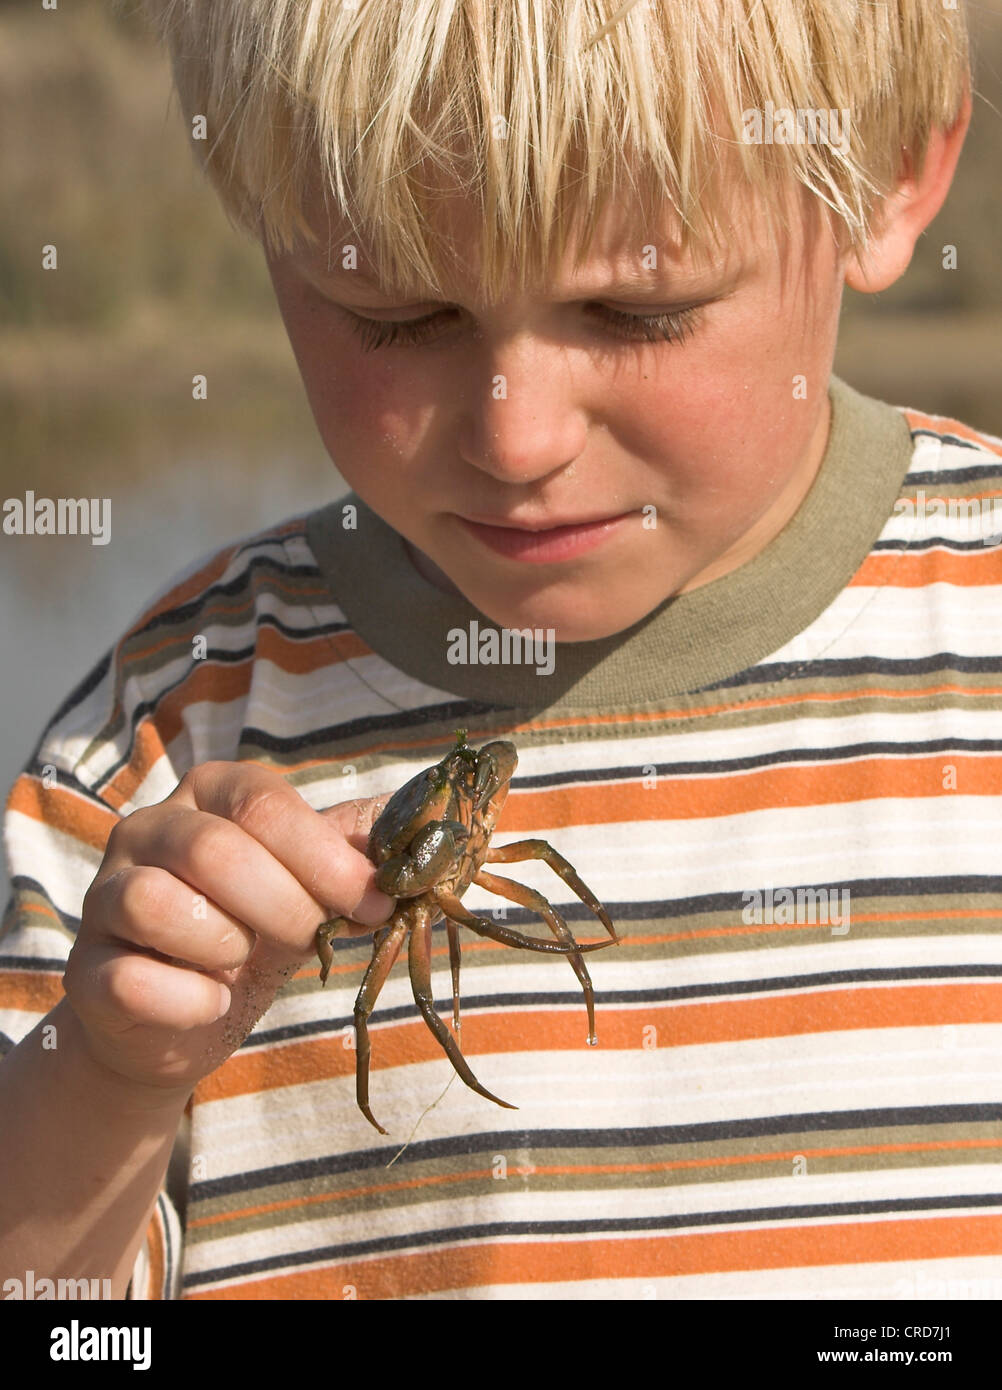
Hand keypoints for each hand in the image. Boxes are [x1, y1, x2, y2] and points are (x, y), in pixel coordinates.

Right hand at [64, 762, 393, 1093]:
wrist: (180, 1018)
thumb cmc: (255, 933)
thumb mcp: (310, 884)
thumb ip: (357, 849)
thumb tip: (426, 824)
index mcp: (208, 793)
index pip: (264, 804)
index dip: (325, 859)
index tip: (374, 903)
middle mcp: (147, 829)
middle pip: (214, 851)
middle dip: (285, 906)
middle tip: (314, 938)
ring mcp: (105, 895)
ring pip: (159, 904)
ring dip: (226, 945)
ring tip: (242, 960)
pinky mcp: (86, 968)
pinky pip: (134, 979)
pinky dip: (191, 1000)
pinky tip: (210, 999)